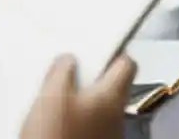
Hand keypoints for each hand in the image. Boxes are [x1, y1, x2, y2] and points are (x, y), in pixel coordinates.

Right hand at [21, 54, 136, 138]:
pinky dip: (76, 119)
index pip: (127, 63)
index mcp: (111, 97)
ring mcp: (107, 135)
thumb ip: (62, 71)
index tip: (99, 47)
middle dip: (92, 77)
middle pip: (112, 86)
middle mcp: (116, 117)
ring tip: (56, 98)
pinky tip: (56, 121)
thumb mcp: (51, 95)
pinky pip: (89, 126)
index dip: (113, 52)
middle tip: (69, 73)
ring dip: (82, 99)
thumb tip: (68, 62)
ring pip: (99, 107)